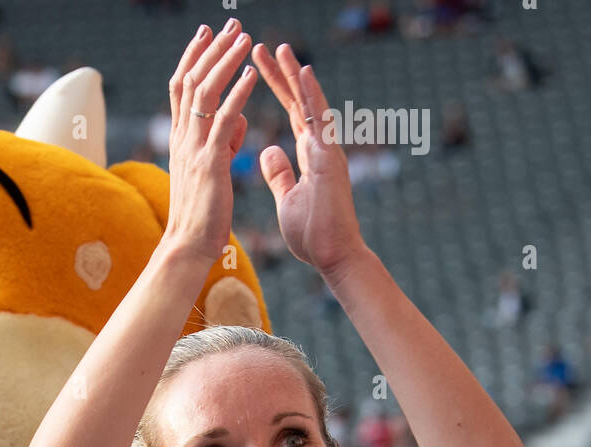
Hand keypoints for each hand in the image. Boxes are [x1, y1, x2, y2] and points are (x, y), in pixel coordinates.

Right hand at [162, 19, 259, 265]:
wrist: (188, 248)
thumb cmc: (202, 215)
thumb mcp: (211, 171)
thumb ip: (223, 142)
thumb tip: (238, 120)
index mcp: (182, 140)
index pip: (182, 88)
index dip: (194, 57)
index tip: (207, 33)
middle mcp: (183, 139)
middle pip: (191, 81)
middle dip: (211, 49)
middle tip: (230, 23)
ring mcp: (194, 150)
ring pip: (205, 93)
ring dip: (225, 62)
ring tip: (244, 38)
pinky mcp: (210, 164)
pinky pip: (224, 121)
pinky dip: (238, 94)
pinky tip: (251, 75)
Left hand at [251, 43, 365, 277]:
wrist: (333, 257)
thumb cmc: (313, 234)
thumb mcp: (287, 198)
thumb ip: (280, 173)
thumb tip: (268, 151)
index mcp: (310, 153)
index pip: (291, 111)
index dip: (275, 87)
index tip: (256, 65)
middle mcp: (321, 145)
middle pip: (298, 100)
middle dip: (279, 73)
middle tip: (260, 45)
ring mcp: (328, 150)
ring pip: (310, 104)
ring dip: (294, 75)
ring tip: (279, 48)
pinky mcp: (330, 160)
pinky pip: (321, 122)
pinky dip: (312, 95)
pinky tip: (303, 72)